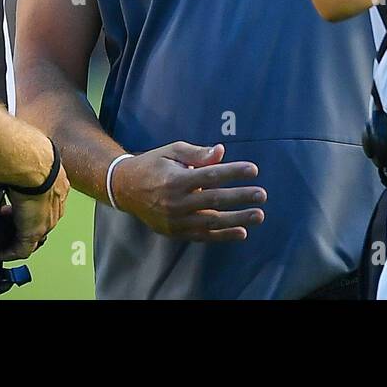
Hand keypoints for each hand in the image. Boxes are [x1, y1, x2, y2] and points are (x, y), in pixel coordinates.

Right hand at [0, 143, 70, 260]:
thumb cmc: (31, 156)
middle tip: (3, 219)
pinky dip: (8, 253)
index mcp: (57, 187)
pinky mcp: (33, 232)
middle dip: (21, 222)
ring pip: (31, 236)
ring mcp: (46, 221)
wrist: (36, 165)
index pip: (44, 204)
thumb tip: (10, 156)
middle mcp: (54, 207)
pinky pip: (21, 249)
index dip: (28, 207)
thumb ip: (23, 163)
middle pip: (38, 221)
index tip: (13, 206)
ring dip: (14, 236)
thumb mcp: (30, 161)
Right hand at [111, 142, 265, 241]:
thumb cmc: (153, 164)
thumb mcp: (172, 151)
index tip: (253, 170)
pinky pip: (202, 236)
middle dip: (240, 197)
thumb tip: (221, 152)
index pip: (210, 176)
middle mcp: (175, 202)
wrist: (125, 188)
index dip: (233, 172)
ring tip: (258, 215)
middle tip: (262, 195)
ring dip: (237, 219)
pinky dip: (223, 236)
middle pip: (214, 200)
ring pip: (211, 222)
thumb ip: (197, 153)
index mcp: (175, 178)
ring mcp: (175, 220)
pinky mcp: (175, 232)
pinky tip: (242, 232)